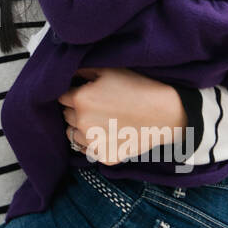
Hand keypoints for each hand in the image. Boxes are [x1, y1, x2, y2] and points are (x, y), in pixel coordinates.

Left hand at [58, 67, 186, 164]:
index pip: (61, 96)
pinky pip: (86, 150)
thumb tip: (67, 73)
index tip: (87, 93)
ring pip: (73, 134)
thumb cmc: (137, 87)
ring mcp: (93, 143)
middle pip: (66, 115)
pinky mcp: (104, 157)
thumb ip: (82, 71)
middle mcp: (82, 122)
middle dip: (76, 110)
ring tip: (101, 120)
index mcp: (81, 99)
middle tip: (97, 106)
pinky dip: (92, 143)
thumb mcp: (109, 70)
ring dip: (80, 128)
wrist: (165, 112)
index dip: (74, 93)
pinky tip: (107, 133)